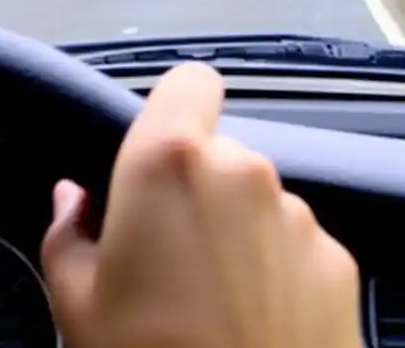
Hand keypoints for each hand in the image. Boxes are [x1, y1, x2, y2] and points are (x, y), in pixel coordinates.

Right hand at [42, 62, 362, 347]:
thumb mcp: (75, 304)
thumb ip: (67, 232)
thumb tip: (71, 201)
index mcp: (169, 166)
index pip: (187, 81)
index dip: (171, 108)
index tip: (153, 147)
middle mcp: (243, 174)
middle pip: (215, 153)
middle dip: (190, 191)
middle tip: (160, 259)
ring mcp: (298, 218)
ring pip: (253, 201)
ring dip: (232, 233)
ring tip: (204, 304)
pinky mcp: (337, 261)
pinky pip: (292, 243)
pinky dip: (272, 269)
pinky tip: (248, 323)